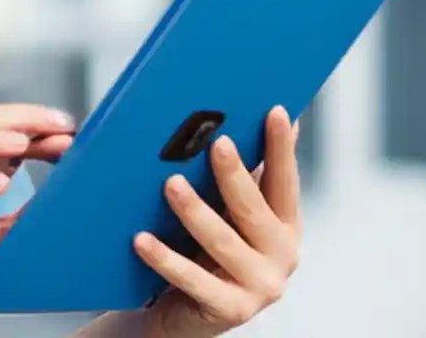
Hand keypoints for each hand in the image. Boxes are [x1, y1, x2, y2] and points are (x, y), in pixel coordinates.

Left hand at [133, 106, 301, 337]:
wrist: (184, 315)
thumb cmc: (203, 252)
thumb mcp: (227, 214)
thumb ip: (240, 177)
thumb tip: (241, 119)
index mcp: (285, 226)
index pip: (285, 181)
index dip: (282, 147)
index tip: (276, 111)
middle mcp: (281, 256)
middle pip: (253, 209)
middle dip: (234, 174)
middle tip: (216, 142)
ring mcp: (259, 287)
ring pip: (222, 241)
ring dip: (195, 211)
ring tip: (171, 184)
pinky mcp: (230, 310)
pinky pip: (192, 280)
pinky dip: (165, 259)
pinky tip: (140, 239)